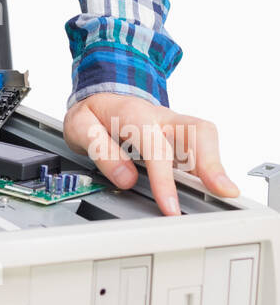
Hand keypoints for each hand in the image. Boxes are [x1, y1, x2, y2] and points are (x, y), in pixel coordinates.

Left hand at [62, 91, 238, 216]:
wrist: (100, 98)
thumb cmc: (93, 114)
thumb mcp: (79, 127)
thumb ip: (101, 149)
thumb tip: (126, 177)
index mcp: (133, 113)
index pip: (155, 146)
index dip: (164, 178)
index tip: (170, 207)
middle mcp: (160, 116)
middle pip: (195, 131)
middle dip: (210, 162)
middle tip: (223, 192)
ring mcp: (175, 125)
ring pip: (205, 136)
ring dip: (216, 164)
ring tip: (225, 193)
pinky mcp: (182, 136)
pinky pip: (203, 146)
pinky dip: (212, 166)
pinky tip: (215, 186)